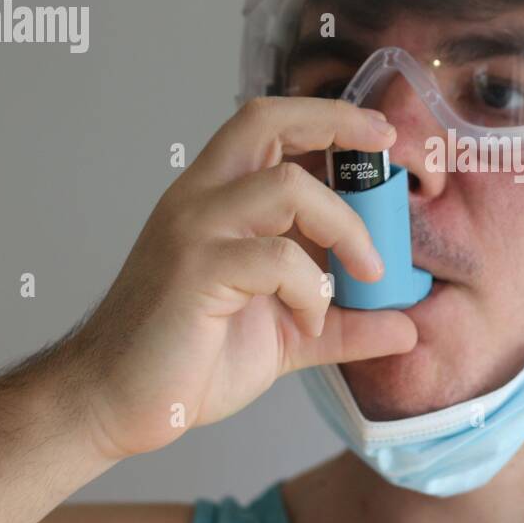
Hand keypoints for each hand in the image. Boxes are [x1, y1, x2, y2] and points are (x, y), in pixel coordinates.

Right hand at [67, 97, 415, 459]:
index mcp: (216, 200)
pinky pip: (278, 259)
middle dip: (337, 126)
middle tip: (386, 157)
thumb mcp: (285, 334)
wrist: (115, 405)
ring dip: (345, 229)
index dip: (326, 117)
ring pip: (287, 187)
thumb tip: (408, 326)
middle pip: (267, 122)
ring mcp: (194, 232)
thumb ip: (343, 323)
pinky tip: (307, 325)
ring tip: (364, 279)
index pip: (267, 125)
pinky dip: (312, 291)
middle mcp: (199, 201)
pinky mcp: (195, 272)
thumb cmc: (188, 359)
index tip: (379, 134)